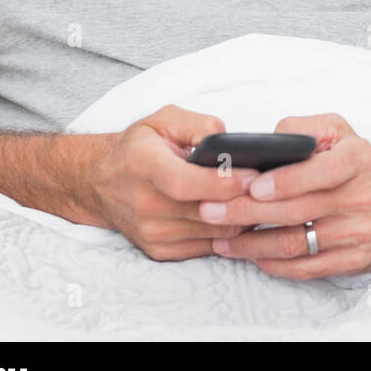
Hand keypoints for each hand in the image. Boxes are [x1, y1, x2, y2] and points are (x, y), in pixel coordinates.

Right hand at [87, 104, 258, 259]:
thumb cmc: (137, 147)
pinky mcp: (161, 251)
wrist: (100, 182)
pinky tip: (239, 213)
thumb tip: (230, 144)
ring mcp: (152, 233)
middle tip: (271, 186)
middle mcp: (144, 204)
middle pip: (207, 212)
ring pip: (216, 233)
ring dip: (243, 217)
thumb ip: (200, 125)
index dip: (224, 183)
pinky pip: (209, 246)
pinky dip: (229, 231)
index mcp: (143, 165)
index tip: (254, 175)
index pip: (186, 183)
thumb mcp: (165, 119)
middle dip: (244, 200)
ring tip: (260, 199)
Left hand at [200, 113, 370, 278]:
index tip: (251, 186)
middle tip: (211, 211)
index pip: (321, 172)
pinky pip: (306, 268)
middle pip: (297, 212)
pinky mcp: (353, 260)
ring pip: (295, 244)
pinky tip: (251, 255)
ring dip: (251, 244)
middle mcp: (361, 198)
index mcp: (357, 161)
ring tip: (220, 238)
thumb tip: (268, 139)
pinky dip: (273, 264)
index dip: (284, 182)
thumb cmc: (361, 165)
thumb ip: (303, 129)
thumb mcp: (340, 131)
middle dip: (247, 213)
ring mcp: (357, 233)